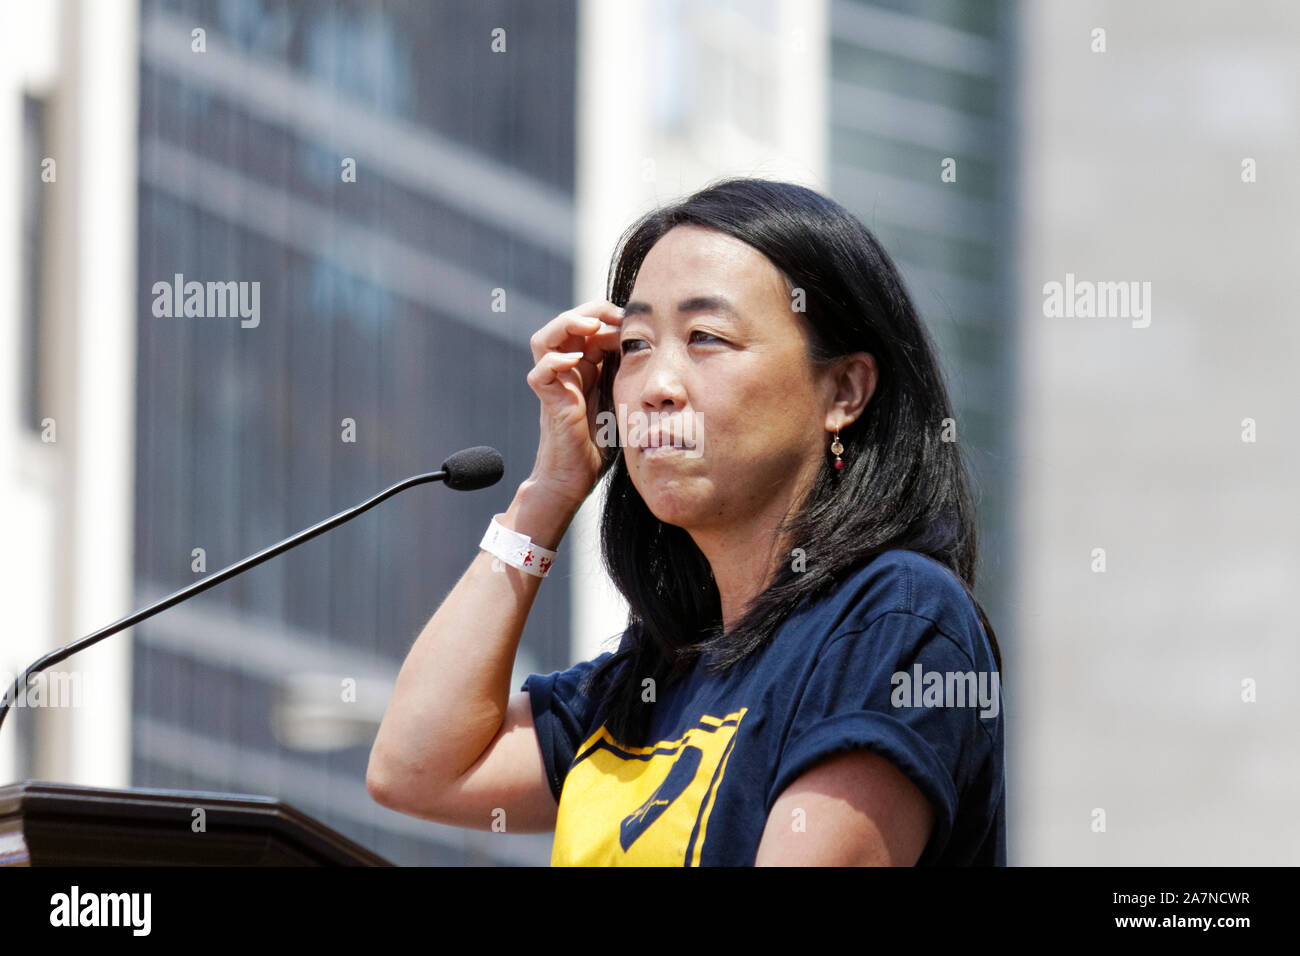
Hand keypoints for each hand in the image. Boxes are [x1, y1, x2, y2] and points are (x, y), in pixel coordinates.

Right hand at [525, 299, 623, 509]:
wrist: (575, 479)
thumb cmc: (600, 445)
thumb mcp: (622, 401)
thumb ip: (629, 377)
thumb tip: (655, 356)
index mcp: (585, 368)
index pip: (589, 327)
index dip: (608, 316)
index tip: (634, 320)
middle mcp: (567, 372)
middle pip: (565, 325)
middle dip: (589, 311)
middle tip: (615, 315)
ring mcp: (555, 386)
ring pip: (543, 340)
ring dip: (565, 325)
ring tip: (590, 325)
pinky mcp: (549, 403)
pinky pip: (539, 374)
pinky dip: (554, 362)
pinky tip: (576, 359)